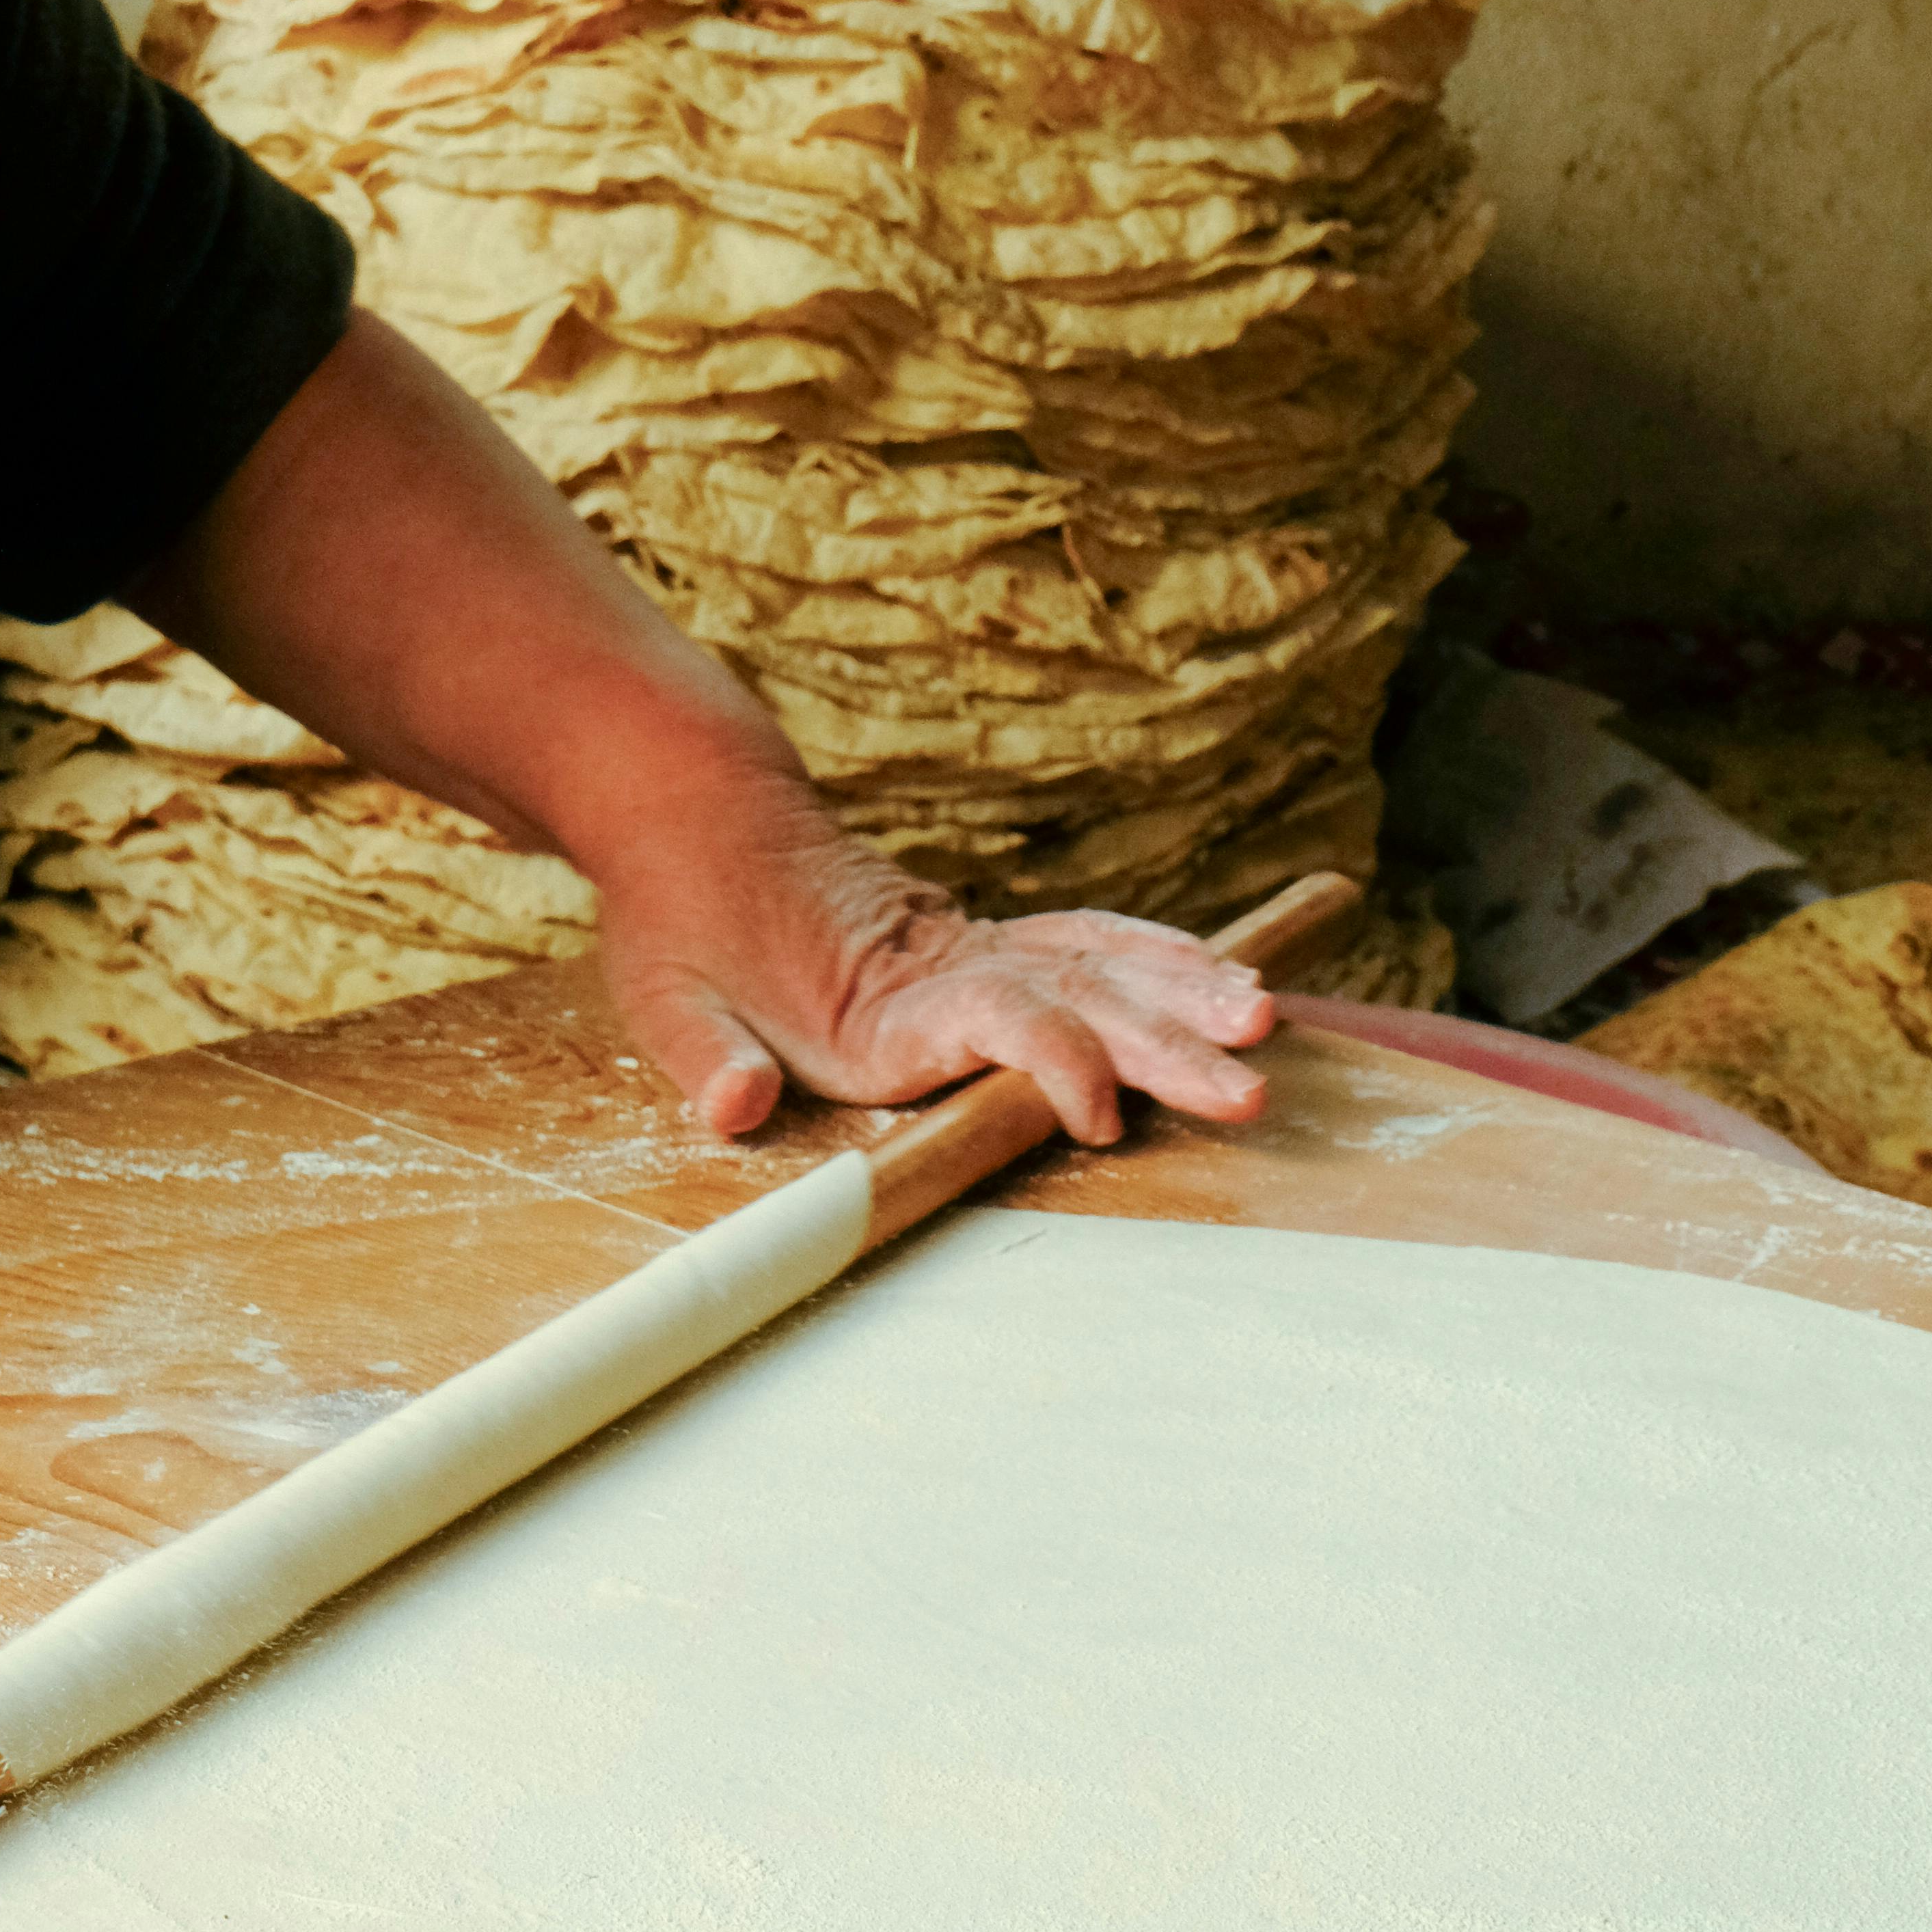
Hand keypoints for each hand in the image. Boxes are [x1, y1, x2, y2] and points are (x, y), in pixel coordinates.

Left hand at [598, 771, 1279, 1139]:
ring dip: (1186, 990)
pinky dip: (1162, 961)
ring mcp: (975, 950)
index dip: (1053, 1059)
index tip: (1100, 1110)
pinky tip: (1228, 979)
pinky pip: (1090, 949)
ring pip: (1102, 961)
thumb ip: (707, 1057)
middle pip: (1077, 994)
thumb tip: (736, 1110)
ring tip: (1267, 1020)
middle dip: (1168, 1040)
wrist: (699, 821)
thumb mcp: (664, 995)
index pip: (995, 1017)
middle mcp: (946, 966)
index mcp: (879, 998)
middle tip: (1250, 1083)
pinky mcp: (984, 950)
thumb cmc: (681, 921)